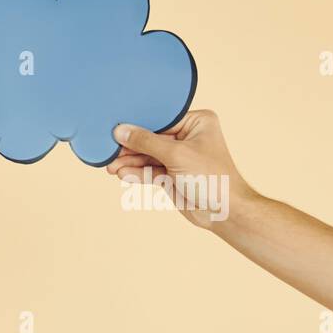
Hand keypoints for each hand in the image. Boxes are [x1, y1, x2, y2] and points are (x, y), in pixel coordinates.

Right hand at [105, 110, 254, 229]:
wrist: (223, 210)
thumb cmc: (212, 177)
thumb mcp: (176, 154)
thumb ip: (146, 142)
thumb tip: (121, 131)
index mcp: (197, 123)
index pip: (161, 121)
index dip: (138, 127)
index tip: (116, 131)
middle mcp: (188, 137)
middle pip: (151, 139)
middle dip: (131, 148)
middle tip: (110, 152)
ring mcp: (178, 157)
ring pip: (147, 156)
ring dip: (130, 162)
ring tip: (111, 167)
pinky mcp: (171, 175)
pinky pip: (149, 171)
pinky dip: (136, 173)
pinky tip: (122, 174)